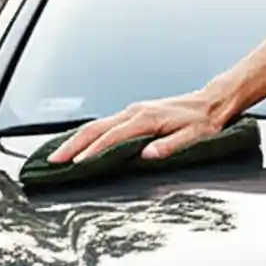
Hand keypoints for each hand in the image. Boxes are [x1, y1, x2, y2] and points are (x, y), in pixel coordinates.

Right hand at [48, 91, 222, 163]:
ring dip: (75, 139)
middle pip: (95, 128)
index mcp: (146, 119)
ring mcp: (132, 111)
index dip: (93, 151)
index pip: (112, 137)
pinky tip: (78, 143)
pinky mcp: (134, 114)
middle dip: (72, 144)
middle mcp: (135, 112)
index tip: (76, 163)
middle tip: (53, 160)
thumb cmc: (204, 122)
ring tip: (57, 154)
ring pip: (96, 125)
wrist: (211, 102)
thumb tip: (147, 155)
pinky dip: (87, 134)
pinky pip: (105, 124)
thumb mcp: (194, 138)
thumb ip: (170, 146)